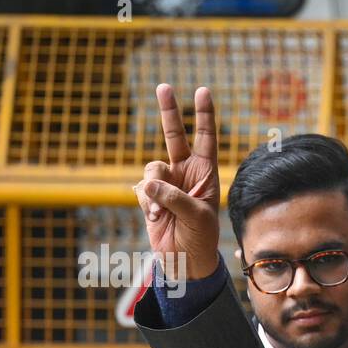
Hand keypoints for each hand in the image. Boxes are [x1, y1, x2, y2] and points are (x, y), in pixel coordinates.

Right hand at [132, 84, 220, 279]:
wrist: (184, 261)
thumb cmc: (200, 238)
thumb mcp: (196, 217)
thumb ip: (175, 198)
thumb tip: (149, 184)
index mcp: (206, 174)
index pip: (206, 139)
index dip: (204, 116)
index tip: (203, 91)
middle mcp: (186, 173)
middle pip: (174, 136)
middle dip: (169, 112)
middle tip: (163, 86)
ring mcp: (166, 183)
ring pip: (152, 168)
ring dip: (153, 189)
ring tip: (160, 212)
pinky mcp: (149, 195)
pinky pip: (141, 189)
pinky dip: (145, 202)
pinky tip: (155, 217)